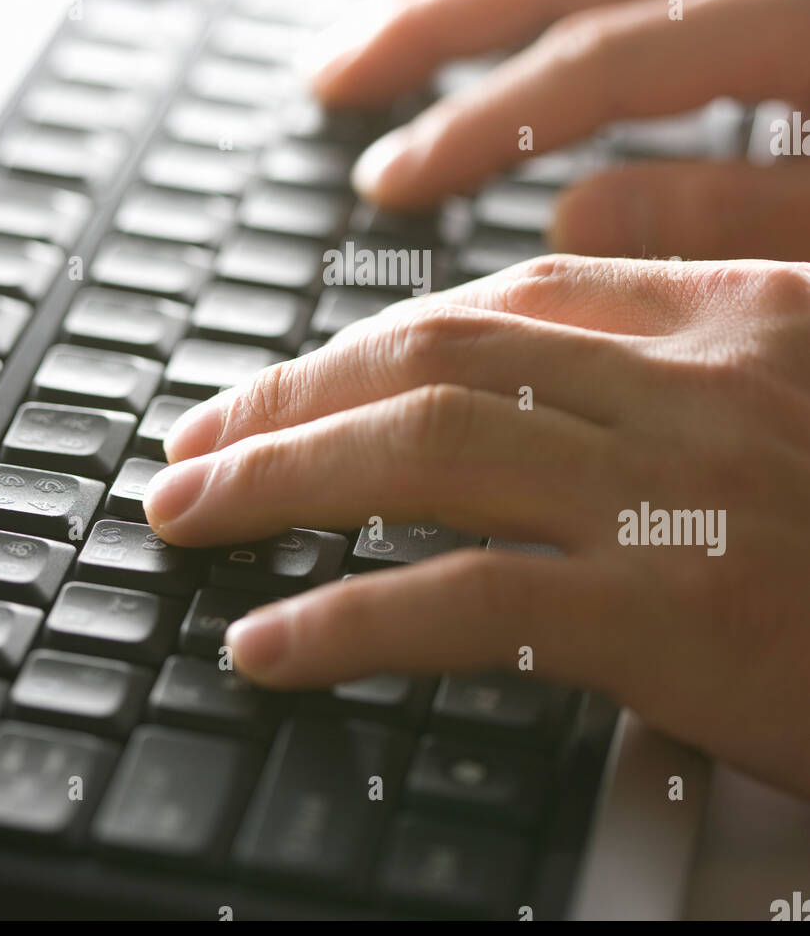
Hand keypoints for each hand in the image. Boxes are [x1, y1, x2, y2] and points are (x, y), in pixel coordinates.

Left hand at [143, 255, 809, 799]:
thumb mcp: (809, 397)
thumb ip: (696, 365)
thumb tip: (548, 368)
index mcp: (742, 317)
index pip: (516, 294)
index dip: (381, 331)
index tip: (300, 375)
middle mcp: (700, 384)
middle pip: (441, 353)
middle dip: (294, 392)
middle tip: (199, 437)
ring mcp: (682, 494)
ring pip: (428, 450)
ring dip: (279, 479)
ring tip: (187, 511)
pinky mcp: (674, 617)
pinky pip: (464, 602)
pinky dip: (346, 618)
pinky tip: (271, 641)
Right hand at [311, 0, 809, 259]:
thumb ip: (737, 215)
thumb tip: (572, 221)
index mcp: (806, 12)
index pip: (594, 63)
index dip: (478, 121)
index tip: (387, 179)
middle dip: (436, 23)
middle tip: (333, 77)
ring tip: (395, 50)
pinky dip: (558, 4)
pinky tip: (523, 41)